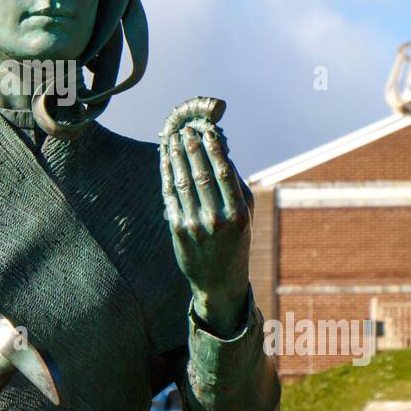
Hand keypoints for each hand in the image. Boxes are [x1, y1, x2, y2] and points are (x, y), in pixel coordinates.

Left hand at [160, 122, 253, 335]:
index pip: (224, 173)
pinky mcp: (178, 230)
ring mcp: (195, 225)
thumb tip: (221, 150)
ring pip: (182, 182)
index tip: (207, 131)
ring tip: (173, 139)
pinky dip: (167, 174)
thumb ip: (236, 185)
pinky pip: (170, 196)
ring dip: (176, 156)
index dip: (214, 149)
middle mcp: (216, 219)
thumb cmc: (236, 241)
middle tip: (185, 129)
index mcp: (238, 213)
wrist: (219, 280)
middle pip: (201, 174)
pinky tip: (165, 159)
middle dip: (192, 148)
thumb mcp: (245, 216)